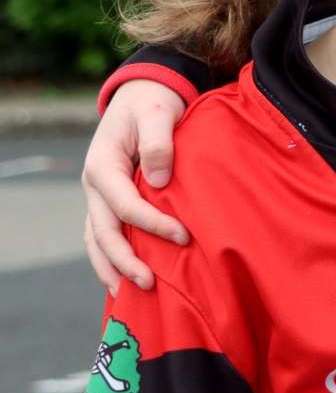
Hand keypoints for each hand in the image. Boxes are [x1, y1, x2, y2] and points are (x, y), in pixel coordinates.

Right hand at [83, 79, 189, 293]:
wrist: (143, 95)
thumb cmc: (153, 104)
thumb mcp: (157, 112)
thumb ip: (158, 142)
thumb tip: (158, 178)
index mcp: (102, 166)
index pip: (125, 205)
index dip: (152, 224)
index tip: (183, 236)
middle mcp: (95, 186)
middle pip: (103, 232)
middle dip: (125, 261)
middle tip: (151, 284)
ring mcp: (100, 197)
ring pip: (97, 240)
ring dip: (112, 268)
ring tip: (131, 296)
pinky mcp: (111, 202)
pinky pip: (105, 236)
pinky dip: (112, 260)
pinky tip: (126, 282)